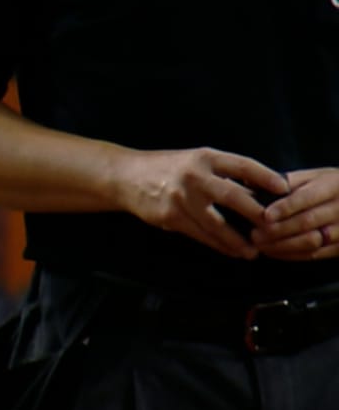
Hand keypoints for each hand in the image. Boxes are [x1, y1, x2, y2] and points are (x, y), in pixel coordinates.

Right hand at [118, 147, 288, 259]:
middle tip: (274, 227)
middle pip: (233, 196)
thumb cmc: (167, 168)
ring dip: (238, 240)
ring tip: (254, 252)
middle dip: (257, 214)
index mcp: (205, 157)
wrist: (126, 176)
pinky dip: (218, 245)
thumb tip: (258, 190)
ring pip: (217, 223)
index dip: (266, 177)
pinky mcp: (170, 216)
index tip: (284, 190)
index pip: (243, 166)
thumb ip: (222, 173)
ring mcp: (181, 197)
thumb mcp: (195, 161)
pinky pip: (200, 234)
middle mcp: (194, 175)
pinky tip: (231, 251)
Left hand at [251, 168, 338, 260]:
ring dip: (281, 245)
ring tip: (260, 244)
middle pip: (307, 221)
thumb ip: (287, 181)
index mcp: (332, 185)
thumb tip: (251, 181)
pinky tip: (272, 251)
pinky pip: (314, 254)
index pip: (307, 197)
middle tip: (254, 234)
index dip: (285, 208)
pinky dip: (290, 254)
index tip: (265, 215)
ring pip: (311, 241)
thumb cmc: (327, 187)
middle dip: (278, 229)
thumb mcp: (314, 177)